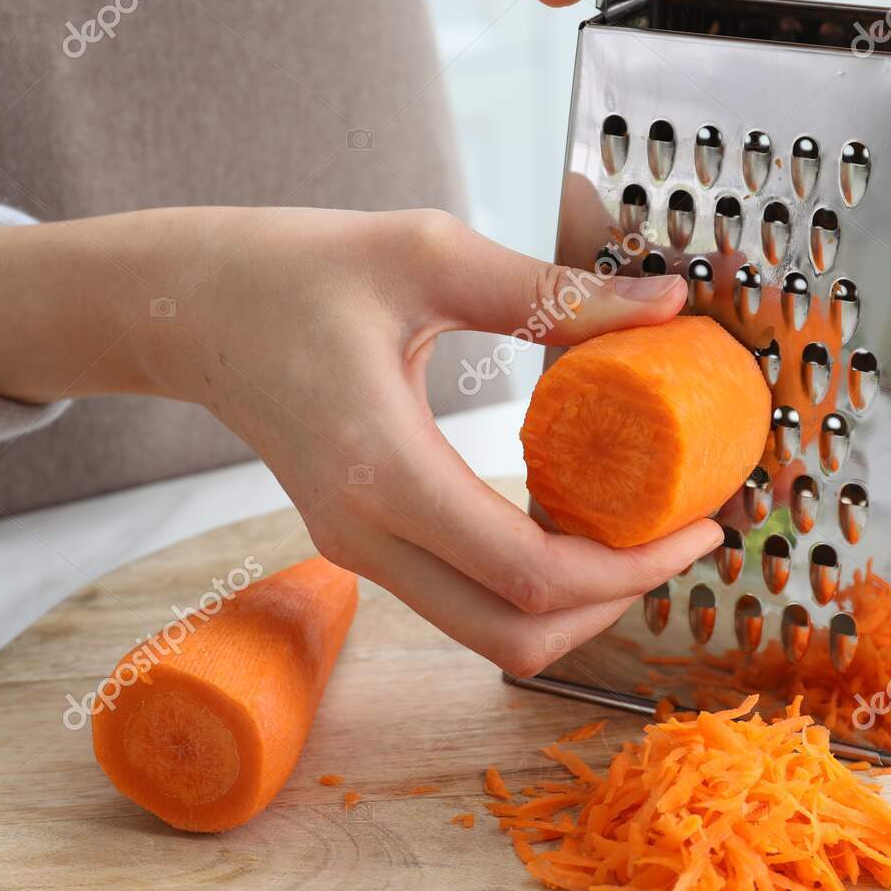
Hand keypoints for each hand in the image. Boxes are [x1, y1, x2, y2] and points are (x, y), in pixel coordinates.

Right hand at [0, 207, 724, 675]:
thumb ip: (550, 290)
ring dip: (574, 603)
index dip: (633, 569)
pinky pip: (461, 599)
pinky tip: (570, 517)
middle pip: (515, 637)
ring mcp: (357, 550)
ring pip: (488, 634)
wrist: (192, 308)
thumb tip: (664, 305)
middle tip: (680, 539)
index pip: (529, 574)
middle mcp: (366, 534)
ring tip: (636, 530)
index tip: (698, 527)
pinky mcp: (358, 545)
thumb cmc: (295, 269)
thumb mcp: (428, 253)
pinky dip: (529, 585)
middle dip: (616, 604)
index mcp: (384, 469)